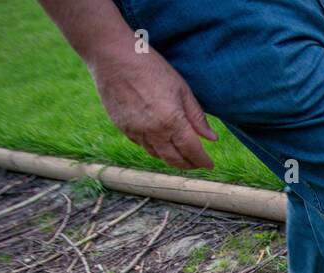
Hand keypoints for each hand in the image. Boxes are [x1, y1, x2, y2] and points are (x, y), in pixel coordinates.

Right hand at [89, 43, 218, 169]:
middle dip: (188, 164)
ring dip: (171, 159)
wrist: (112, 56)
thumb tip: (212, 138)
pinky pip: (142, 145)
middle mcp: (153, 131)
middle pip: (174, 159)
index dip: (202, 160)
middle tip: (196, 164)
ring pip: (157, 155)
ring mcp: (135, 131)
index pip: (191, 150)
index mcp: (171, 121)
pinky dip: (154, 149)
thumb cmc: (151, 67)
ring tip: (181, 156)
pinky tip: (160, 144)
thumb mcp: (181, 89)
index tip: (209, 165)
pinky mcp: (122, 128)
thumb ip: (197, 116)